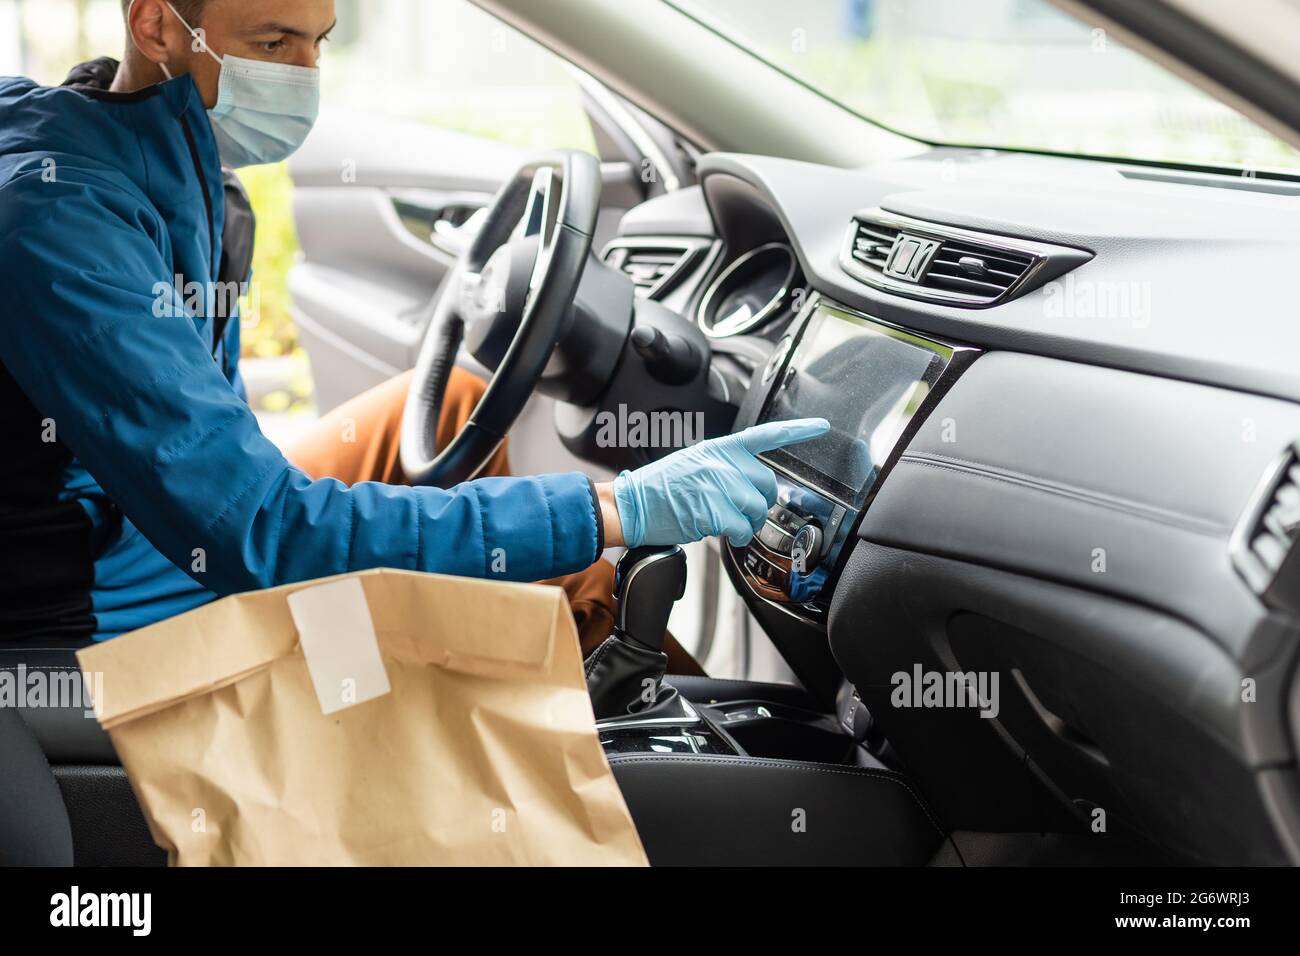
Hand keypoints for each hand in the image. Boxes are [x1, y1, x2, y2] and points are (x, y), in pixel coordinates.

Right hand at [601, 418, 830, 547]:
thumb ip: (725, 469)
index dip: (797, 430)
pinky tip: (721, 533)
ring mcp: (717, 484)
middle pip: (767, 484)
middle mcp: (721, 462)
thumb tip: (752, 489)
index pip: (764, 435)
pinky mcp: (712, 509)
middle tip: (740, 512)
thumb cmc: (660, 490)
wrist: (631, 505)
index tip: (822, 426)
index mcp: (719, 449)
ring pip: (756, 510)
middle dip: (760, 504)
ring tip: (726, 524)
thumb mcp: (694, 464)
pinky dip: (735, 537)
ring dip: (746, 524)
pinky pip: (741, 528)